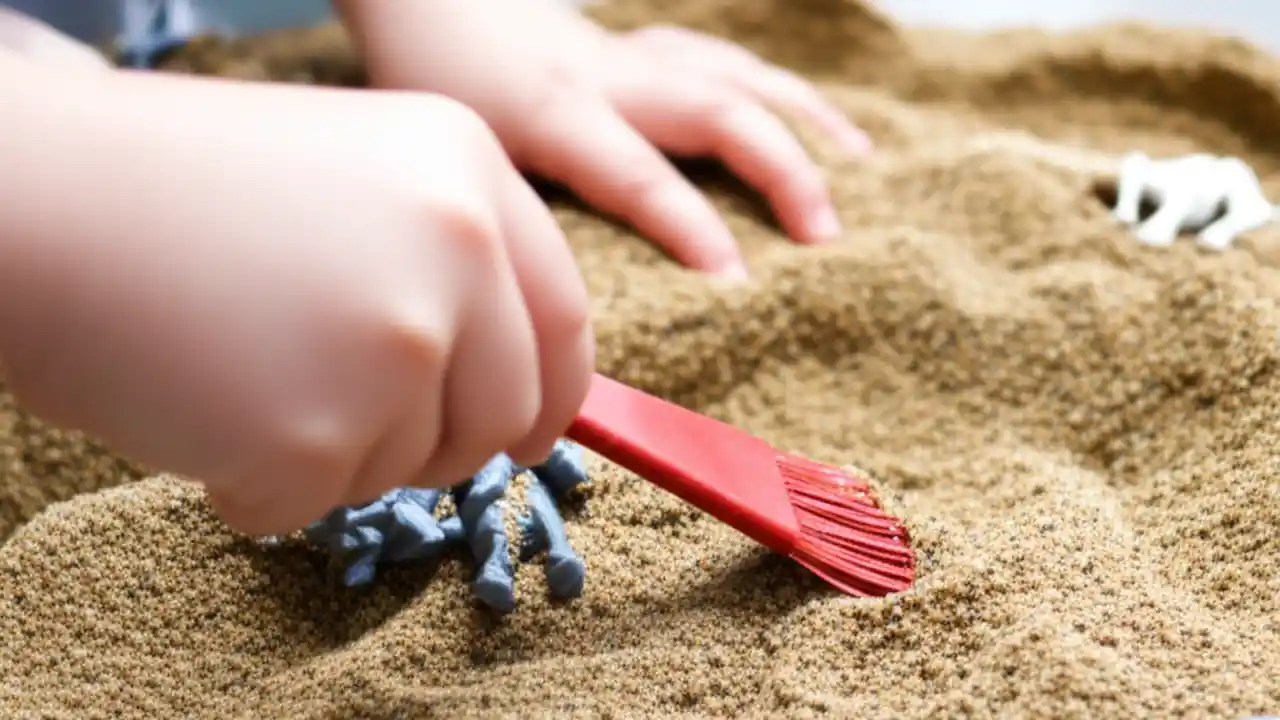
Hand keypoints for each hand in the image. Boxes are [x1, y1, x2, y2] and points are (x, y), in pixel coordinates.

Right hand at [0, 67, 593, 534]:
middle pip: (503, 412)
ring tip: (243, 366)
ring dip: (331, 450)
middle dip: (440, 444)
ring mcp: (394, 345)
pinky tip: (198, 402)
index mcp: (469, 172)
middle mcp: (456, 252)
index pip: (564, 322)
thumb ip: (454, 266)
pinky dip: (253, 483)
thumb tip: (518, 393)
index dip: (552, 395)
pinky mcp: (314, 433)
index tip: (529, 437)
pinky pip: (310, 504)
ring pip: (407, 466)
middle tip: (346, 419)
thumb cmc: (180, 190)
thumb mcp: (358, 178)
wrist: (36, 198)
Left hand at [339, 0, 871, 278]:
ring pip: (738, 76)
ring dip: (806, 121)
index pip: (638, 177)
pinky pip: (727, 60)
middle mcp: (612, 78)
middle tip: (829, 239)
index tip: (740, 285)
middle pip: (719, 113)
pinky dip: (777, 90)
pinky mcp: (650, 45)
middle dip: (784, 172)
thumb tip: (551, 306)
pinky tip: (810, 117)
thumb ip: (511, 218)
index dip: (692, 229)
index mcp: (557, 114)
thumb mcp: (460, 156)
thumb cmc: (437, 81)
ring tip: (863, 165)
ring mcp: (638, 55)